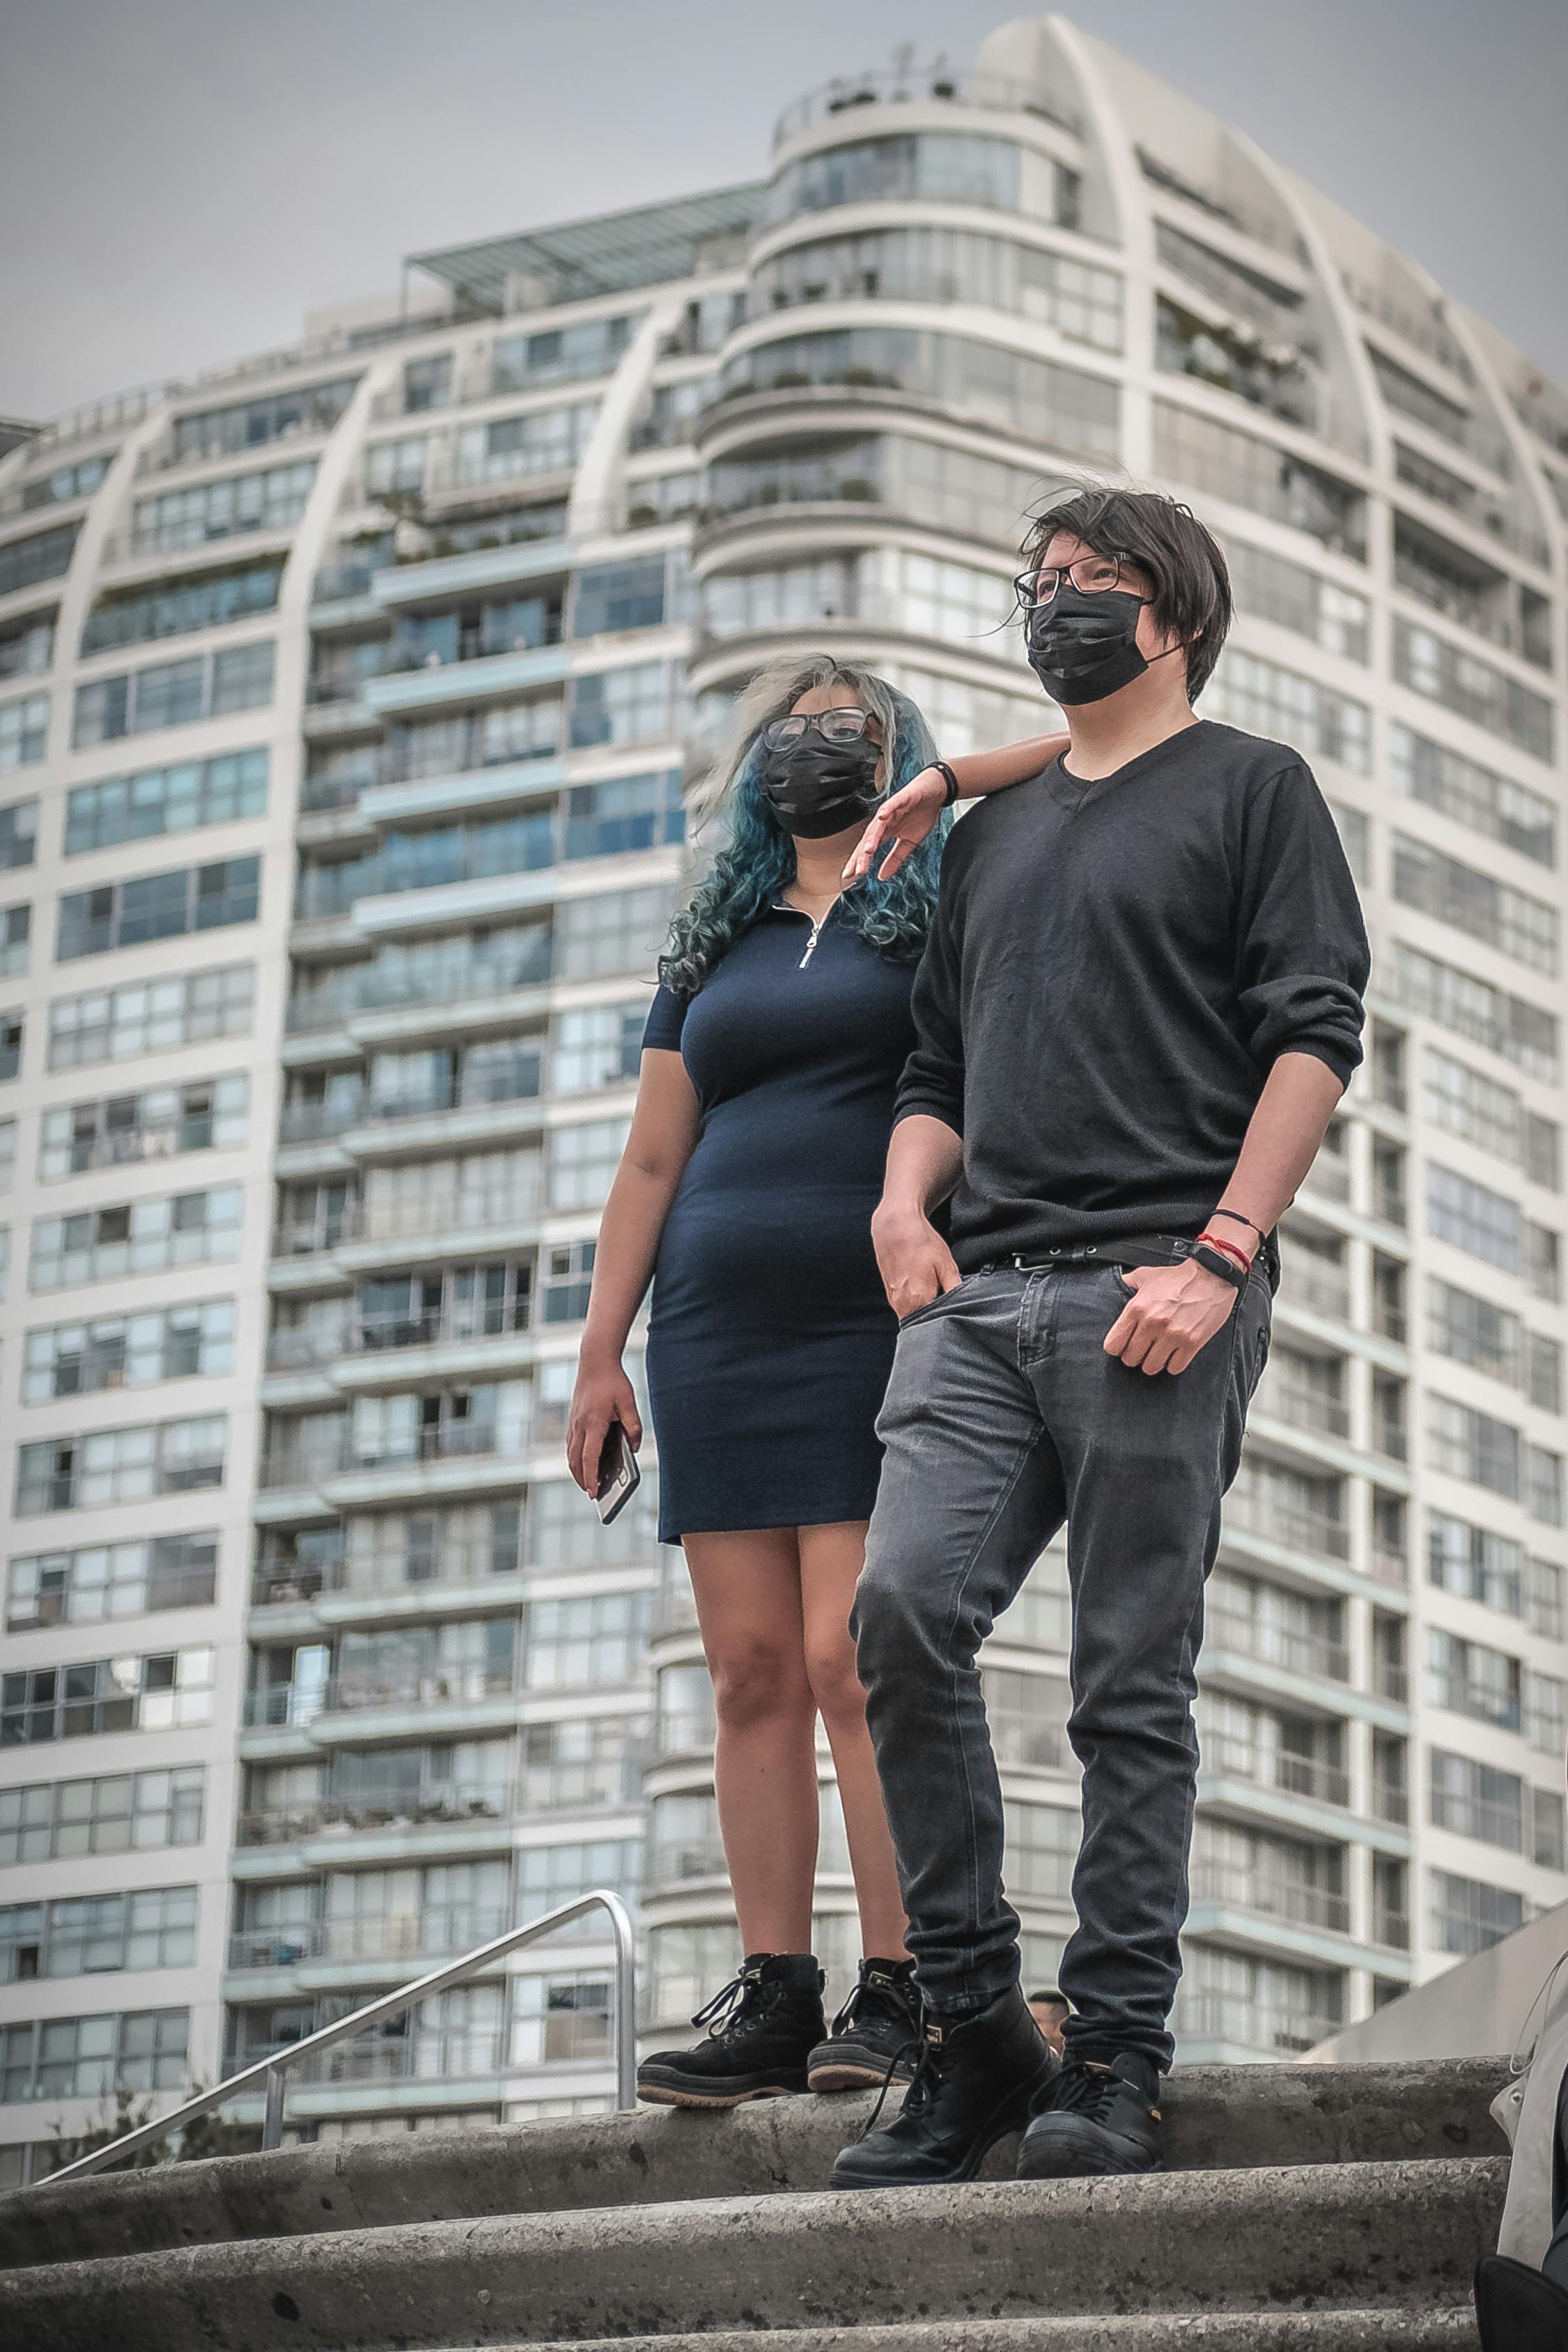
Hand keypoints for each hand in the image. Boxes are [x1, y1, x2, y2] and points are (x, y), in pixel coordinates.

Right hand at [566, 1352, 642, 1492]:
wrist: (595, 1361)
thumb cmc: (613, 1381)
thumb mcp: (629, 1402)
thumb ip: (633, 1425)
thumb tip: (634, 1447)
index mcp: (593, 1423)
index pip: (589, 1458)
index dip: (592, 1477)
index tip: (595, 1492)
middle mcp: (579, 1425)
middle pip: (575, 1461)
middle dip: (583, 1480)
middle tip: (593, 1495)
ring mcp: (573, 1423)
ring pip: (570, 1454)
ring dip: (577, 1471)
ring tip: (588, 1484)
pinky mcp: (573, 1420)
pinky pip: (571, 1445)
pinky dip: (575, 1458)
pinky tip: (584, 1464)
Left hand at [842, 768, 947, 883]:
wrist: (934, 792)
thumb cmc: (920, 814)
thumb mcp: (909, 842)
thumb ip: (895, 859)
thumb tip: (881, 877)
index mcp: (884, 833)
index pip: (867, 850)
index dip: (858, 862)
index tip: (849, 877)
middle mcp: (884, 822)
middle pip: (869, 840)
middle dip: (862, 856)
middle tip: (857, 871)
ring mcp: (891, 810)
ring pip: (878, 825)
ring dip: (872, 838)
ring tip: (868, 851)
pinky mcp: (902, 798)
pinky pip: (893, 804)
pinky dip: (887, 810)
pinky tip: (882, 817)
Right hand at [872, 1198, 962, 1319]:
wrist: (895, 1226)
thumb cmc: (921, 1242)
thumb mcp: (945, 1264)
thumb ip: (954, 1288)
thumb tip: (965, 1305)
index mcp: (919, 1299)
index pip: (935, 1324)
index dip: (946, 1322)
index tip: (955, 1316)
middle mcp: (902, 1304)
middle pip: (923, 1323)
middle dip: (936, 1320)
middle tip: (949, 1308)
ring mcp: (894, 1300)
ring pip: (913, 1316)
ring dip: (925, 1311)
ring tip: (935, 1295)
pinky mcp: (891, 1294)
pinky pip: (905, 1308)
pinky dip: (916, 1304)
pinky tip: (924, 1289)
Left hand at [1104, 1261, 1238, 1375]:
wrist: (1212, 1276)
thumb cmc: (1179, 1277)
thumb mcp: (1146, 1275)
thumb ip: (1126, 1284)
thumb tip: (1112, 1289)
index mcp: (1137, 1308)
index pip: (1113, 1345)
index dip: (1117, 1347)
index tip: (1124, 1345)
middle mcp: (1152, 1323)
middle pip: (1130, 1359)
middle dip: (1135, 1355)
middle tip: (1143, 1348)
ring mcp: (1173, 1335)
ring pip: (1151, 1367)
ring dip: (1153, 1362)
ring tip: (1158, 1351)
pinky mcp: (1192, 1343)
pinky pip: (1174, 1368)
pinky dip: (1173, 1364)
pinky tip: (1174, 1352)